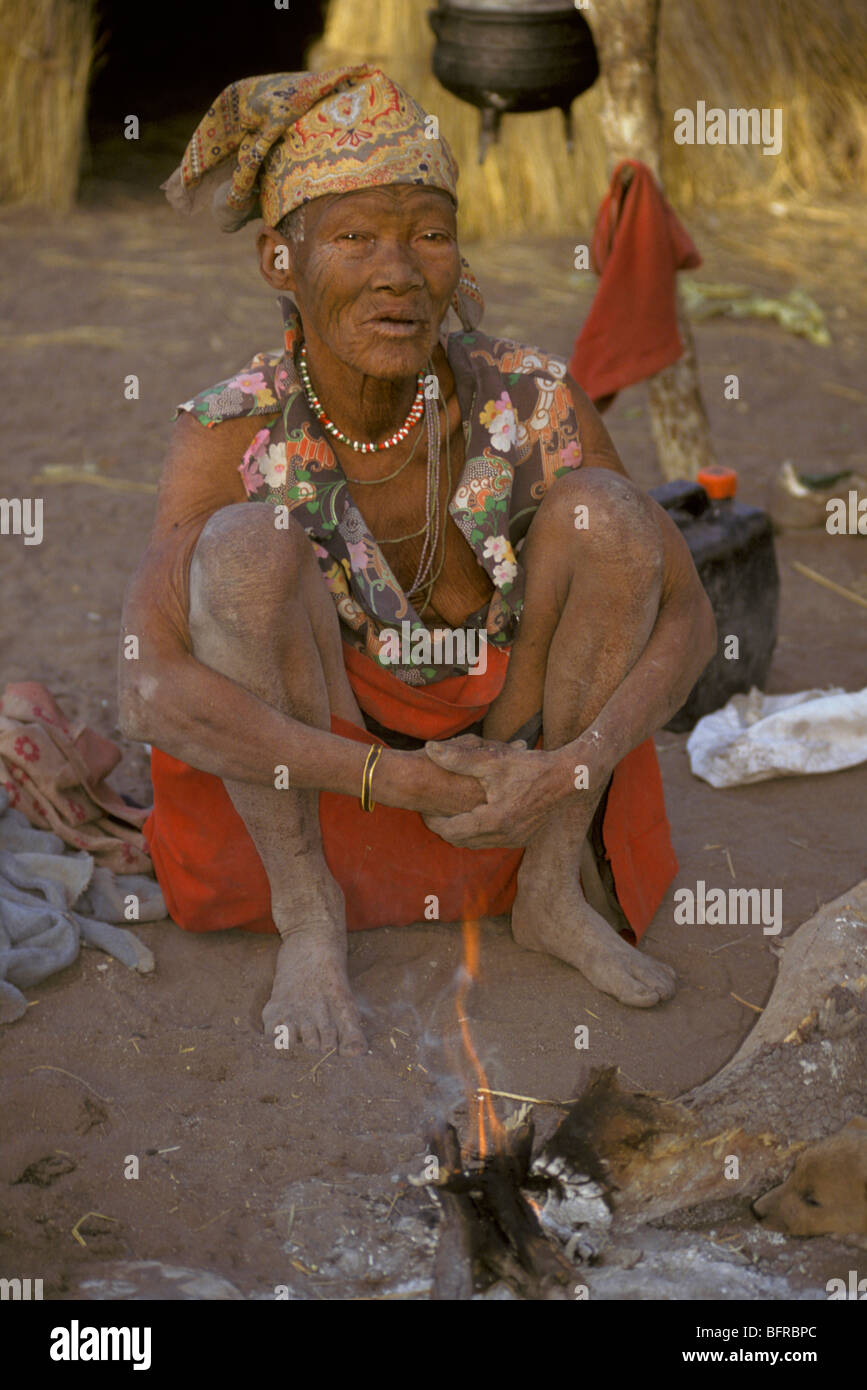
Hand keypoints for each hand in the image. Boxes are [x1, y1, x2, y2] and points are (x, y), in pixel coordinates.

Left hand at [420, 733, 564, 848]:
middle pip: (461, 841)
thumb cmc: (531, 766)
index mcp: (495, 820)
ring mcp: (516, 840)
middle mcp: (505, 836)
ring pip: (476, 844)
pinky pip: (491, 841)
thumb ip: (459, 757)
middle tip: (432, 811)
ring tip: (449, 813)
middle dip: (444, 828)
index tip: (424, 807)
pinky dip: (478, 832)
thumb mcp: (493, 760)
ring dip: (461, 831)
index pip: (451, 831)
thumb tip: (429, 749)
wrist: (570, 778)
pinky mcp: (524, 839)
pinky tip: (474, 814)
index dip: (433, 821)